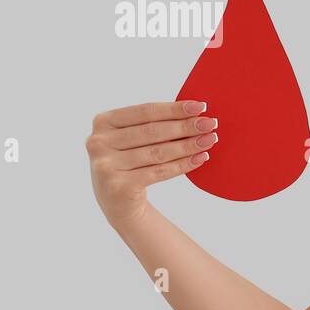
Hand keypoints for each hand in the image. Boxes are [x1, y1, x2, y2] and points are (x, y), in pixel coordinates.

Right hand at [86, 100, 219, 229]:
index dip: (174, 109)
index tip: (201, 107)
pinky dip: (183, 164)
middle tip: (210, 124)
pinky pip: (159, 172)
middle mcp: (98, 142)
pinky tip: (200, 158)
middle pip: (153, 131)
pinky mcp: (118, 186)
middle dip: (185, 126)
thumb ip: (153, 124)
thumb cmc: (130, 162)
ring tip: (210, 140)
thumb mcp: (133, 139)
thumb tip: (195, 113)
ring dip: (188, 145)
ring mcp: (106, 165)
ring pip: (158, 152)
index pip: (145, 111)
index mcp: (102, 122)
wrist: (117, 202)